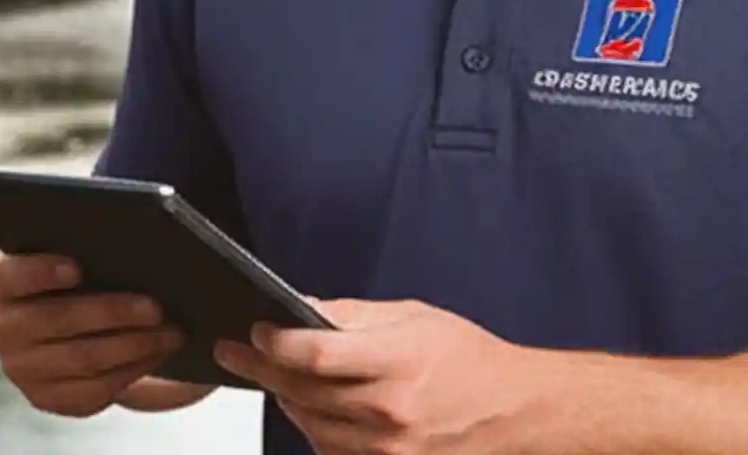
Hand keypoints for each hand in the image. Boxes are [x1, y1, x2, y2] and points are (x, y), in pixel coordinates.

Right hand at [0, 250, 184, 417]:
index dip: (40, 272)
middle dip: (112, 312)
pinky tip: (160, 353)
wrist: (83, 327)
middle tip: (157, 308)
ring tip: (173, 332)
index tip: (77, 268)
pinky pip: (93, 388)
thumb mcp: (85, 258)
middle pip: (56, 319)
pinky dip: (134, 369)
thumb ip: (96, 250)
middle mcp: (4, 327)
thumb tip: (143, 249)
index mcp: (4, 283)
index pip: (9, 276)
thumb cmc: (89, 278)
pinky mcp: (47, 397)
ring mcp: (21, 367)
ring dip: (134, 344)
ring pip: (81, 357)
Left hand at [214, 299, 541, 453]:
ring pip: (307, 424)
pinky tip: (313, 405)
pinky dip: (313, 427)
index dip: (274, 342)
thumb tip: (298, 307)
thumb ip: (352, 314)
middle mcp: (389, 410)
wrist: (511, 409)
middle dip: (261, 368)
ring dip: (285, 398)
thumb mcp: (414, 317)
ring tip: (277, 374)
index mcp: (399, 360)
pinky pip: (328, 450)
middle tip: (236, 352)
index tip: (254, 331)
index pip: (315, 353)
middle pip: (300, 391)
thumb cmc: (467, 358)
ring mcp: (387, 449)